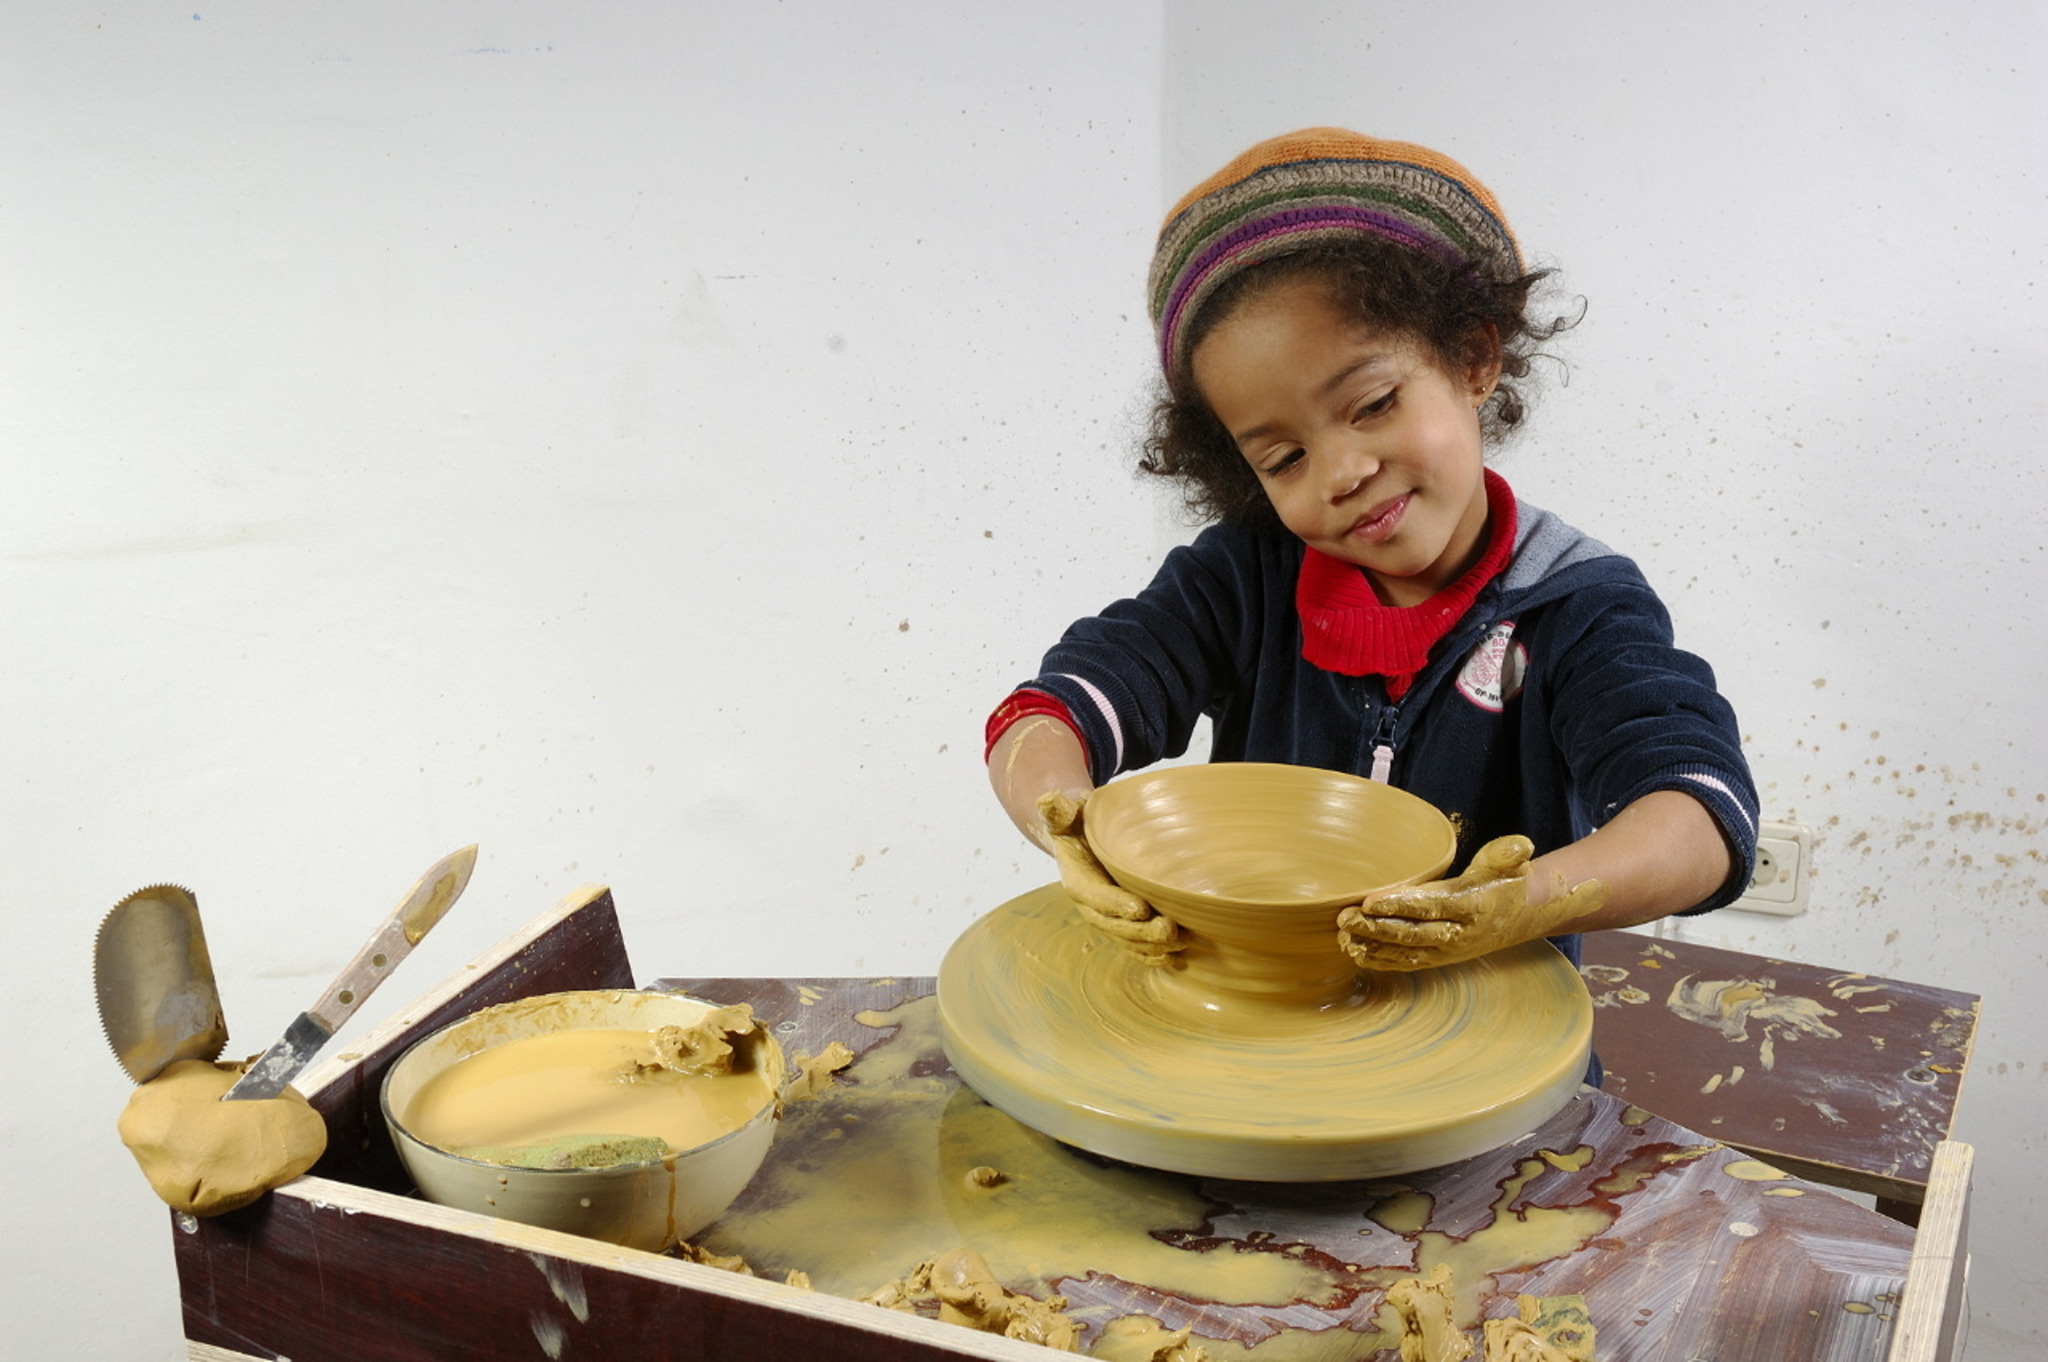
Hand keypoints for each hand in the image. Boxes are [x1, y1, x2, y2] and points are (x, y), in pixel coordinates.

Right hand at [1037, 790, 1184, 962]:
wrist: (1081, 839)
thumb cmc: (1079, 823)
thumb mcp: (1067, 812)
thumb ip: (1059, 810)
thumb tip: (1048, 801)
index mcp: (1076, 879)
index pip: (1094, 895)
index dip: (1115, 904)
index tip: (1140, 908)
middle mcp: (1090, 905)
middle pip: (1113, 925)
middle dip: (1140, 932)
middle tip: (1169, 930)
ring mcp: (1106, 918)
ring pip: (1126, 940)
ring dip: (1151, 946)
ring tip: (1179, 944)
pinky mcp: (1122, 924)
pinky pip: (1134, 946)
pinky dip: (1152, 955)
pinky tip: (1174, 959)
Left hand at [1336, 835, 1605, 971]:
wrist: (1522, 915)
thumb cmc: (1507, 881)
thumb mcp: (1511, 862)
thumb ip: (1508, 852)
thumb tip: (1521, 844)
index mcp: (1471, 906)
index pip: (1431, 907)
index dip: (1400, 905)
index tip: (1370, 901)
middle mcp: (1458, 934)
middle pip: (1411, 934)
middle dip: (1375, 928)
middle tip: (1344, 917)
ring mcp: (1447, 951)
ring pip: (1405, 953)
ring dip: (1372, 947)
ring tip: (1343, 936)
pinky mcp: (1438, 958)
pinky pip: (1407, 964)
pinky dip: (1381, 960)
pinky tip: (1356, 952)